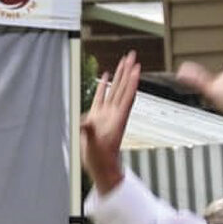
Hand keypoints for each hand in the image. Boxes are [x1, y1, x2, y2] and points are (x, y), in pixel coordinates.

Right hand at [79, 50, 141, 193]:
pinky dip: (104, 85)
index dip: (131, 82)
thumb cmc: (100, 160)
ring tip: (124, 60)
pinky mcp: (98, 116)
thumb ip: (90, 134)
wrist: (102, 168)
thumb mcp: (94, 147)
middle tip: (133, 55)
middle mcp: (115, 113)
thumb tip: (85, 123)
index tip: (136, 68)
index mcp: (117, 119)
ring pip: (115, 89)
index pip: (126, 96)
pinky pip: (102, 96)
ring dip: (119, 75)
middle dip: (128, 71)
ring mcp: (107, 113)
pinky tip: (106, 75)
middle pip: (123, 87)